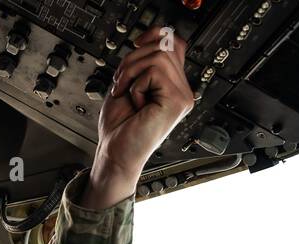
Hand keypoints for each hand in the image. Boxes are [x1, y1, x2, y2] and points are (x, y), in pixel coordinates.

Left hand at [81, 24, 194, 208]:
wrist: (116, 153)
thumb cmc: (119, 126)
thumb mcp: (128, 83)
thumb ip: (143, 61)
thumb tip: (155, 36)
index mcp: (172, 86)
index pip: (174, 44)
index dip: (155, 36)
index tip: (136, 45)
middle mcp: (182, 91)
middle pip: (164, 45)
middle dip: (133, 59)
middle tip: (122, 83)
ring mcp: (183, 96)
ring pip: (159, 55)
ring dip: (132, 72)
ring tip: (127, 93)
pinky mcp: (178, 101)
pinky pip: (155, 71)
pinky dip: (137, 85)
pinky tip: (137, 103)